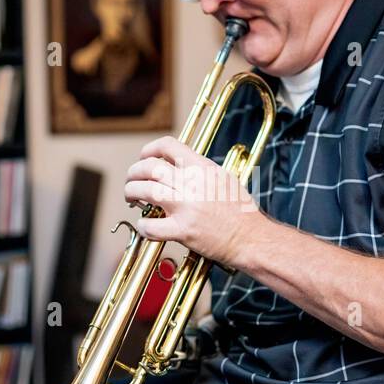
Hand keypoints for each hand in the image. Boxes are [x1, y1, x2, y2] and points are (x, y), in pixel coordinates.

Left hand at [124, 136, 265, 266]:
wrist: (251, 238)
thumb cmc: (240, 211)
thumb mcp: (223, 178)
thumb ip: (200, 170)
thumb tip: (178, 164)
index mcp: (203, 168)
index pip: (167, 146)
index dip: (148, 150)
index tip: (143, 158)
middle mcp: (193, 183)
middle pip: (150, 168)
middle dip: (134, 172)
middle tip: (132, 181)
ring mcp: (187, 207)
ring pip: (145, 191)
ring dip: (132, 192)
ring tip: (132, 198)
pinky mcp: (183, 231)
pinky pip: (151, 226)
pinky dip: (142, 225)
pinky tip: (145, 225)